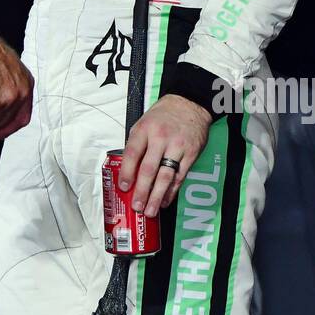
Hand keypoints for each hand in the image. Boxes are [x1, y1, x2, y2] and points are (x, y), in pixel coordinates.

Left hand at [121, 95, 210, 216]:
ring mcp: (177, 147)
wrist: (189, 104)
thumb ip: (136, 145)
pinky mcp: (191, 154)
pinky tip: (165, 201)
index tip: (123, 187)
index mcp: (144, 129)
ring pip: (165, 176)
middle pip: (149, 169)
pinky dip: (172, 191)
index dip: (127, 173)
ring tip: (150, 210)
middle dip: (142, 190)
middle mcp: (160, 138)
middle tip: (136, 206)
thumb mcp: (144, 123)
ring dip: (157, 196)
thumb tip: (127, 171)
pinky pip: (180, 176)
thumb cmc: (163, 116)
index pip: (132, 154)